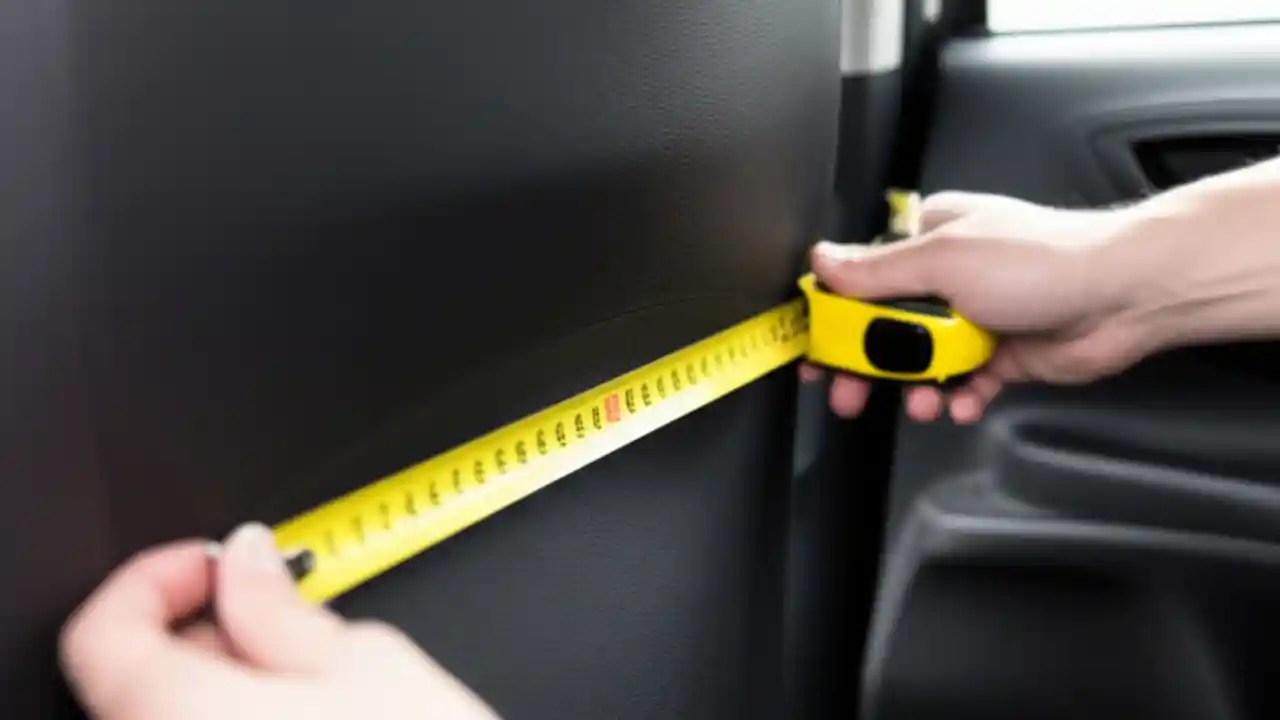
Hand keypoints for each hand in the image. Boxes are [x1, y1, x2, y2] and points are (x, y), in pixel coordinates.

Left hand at [60, 523, 498, 719]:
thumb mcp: (369, 661)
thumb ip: (284, 601)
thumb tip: (248, 557)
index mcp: (176, 711)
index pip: (103, 624)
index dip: (159, 573)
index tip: (217, 559)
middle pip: (139, 671)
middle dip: (213, 625)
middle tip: (289, 610)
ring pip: (176, 714)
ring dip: (230, 679)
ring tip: (317, 677)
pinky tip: (311, 719)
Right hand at [802, 191, 1160, 422]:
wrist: (1124, 294)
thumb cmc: (1041, 260)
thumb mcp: (943, 260)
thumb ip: (876, 270)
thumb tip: (820, 261)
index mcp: (928, 240)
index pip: (863, 277)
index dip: (835, 315)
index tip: (815, 348)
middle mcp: (948, 278)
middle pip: (886, 327)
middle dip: (867, 364)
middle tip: (847, 393)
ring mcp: (975, 317)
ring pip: (923, 362)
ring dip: (916, 387)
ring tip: (921, 402)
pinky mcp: (1002, 354)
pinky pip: (964, 384)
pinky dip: (957, 399)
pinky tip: (959, 404)